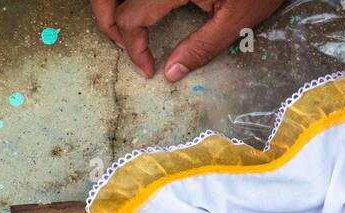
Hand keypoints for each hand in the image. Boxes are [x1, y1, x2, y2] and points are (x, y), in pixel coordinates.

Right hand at [90, 0, 282, 80]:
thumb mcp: (235, 21)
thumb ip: (201, 48)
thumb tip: (171, 74)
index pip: (130, 16)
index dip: (133, 48)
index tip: (149, 70)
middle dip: (110, 24)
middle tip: (127, 50)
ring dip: (114, 7)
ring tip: (129, 33)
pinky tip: (141, 14)